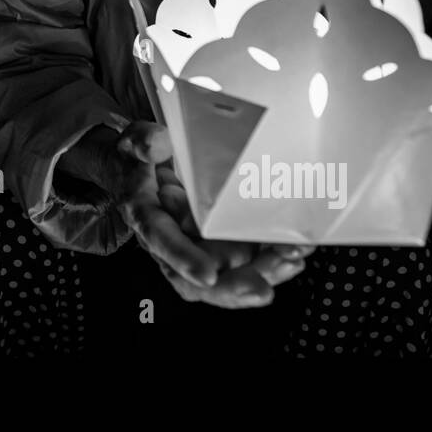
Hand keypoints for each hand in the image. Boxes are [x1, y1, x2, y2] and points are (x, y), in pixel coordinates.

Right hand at [112, 121, 313, 307]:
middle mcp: (175, 241)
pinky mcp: (223, 243)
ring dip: (261, 274)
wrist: (147, 168)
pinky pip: (246, 262)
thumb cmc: (144, 157)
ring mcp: (201, 246)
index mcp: (149, 218)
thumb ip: (143, 142)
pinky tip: (294, 255)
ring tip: (290, 262)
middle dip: (232, 287)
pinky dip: (271, 262)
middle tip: (263, 290)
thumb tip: (157, 143)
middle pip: (198, 279)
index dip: (184, 259)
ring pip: (227, 276)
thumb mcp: (137, 141)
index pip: (163, 242)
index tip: (208, 275)